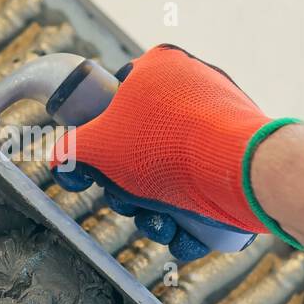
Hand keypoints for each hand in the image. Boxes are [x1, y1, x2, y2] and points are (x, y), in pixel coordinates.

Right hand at [49, 44, 284, 259]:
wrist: (244, 170)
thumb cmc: (165, 147)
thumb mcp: (97, 146)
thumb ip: (71, 150)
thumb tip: (59, 158)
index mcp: (159, 67)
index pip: (114, 103)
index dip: (98, 143)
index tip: (92, 171)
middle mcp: (192, 87)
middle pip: (141, 148)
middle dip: (129, 190)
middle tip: (129, 205)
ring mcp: (221, 121)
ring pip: (172, 174)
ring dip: (157, 211)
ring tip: (162, 228)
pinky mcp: (242, 155)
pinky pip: (205, 185)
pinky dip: (191, 215)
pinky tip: (185, 237)